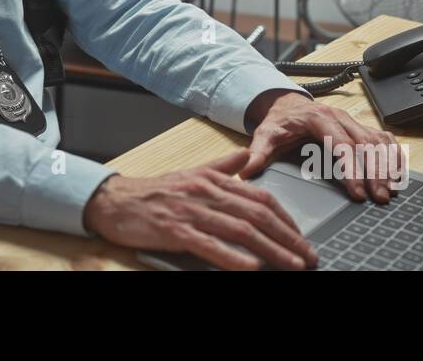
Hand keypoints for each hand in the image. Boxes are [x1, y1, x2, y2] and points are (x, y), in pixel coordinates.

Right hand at [81, 150, 317, 270]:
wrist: (114, 200)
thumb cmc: (154, 192)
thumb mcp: (191, 174)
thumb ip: (222, 167)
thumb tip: (247, 156)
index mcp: (213, 180)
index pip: (260, 198)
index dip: (286, 219)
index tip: (302, 238)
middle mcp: (206, 192)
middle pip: (256, 215)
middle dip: (287, 238)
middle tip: (308, 257)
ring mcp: (190, 211)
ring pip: (239, 230)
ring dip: (270, 250)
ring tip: (291, 265)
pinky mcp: (174, 230)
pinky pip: (208, 244)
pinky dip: (231, 257)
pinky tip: (250, 267)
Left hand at [241, 91, 403, 204]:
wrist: (285, 104)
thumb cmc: (279, 122)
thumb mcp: (264, 135)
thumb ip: (257, 153)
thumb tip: (246, 171)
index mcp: (318, 118)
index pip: (341, 145)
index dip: (352, 169)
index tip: (358, 192)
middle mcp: (340, 117)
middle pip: (365, 144)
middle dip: (376, 171)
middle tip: (381, 197)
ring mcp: (352, 121)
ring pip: (378, 140)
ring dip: (387, 164)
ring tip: (392, 189)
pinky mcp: (359, 127)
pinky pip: (383, 137)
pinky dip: (393, 153)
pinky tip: (398, 171)